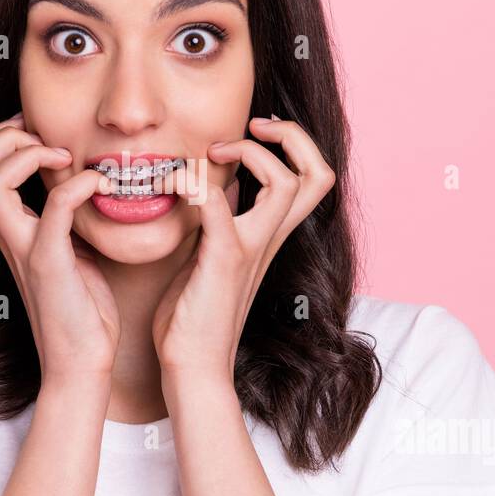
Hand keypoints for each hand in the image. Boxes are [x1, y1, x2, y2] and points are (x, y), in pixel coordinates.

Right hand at [0, 111, 119, 383]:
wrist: (82, 363)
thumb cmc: (81, 309)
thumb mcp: (67, 247)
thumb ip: (61, 215)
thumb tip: (78, 179)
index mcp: (8, 230)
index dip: (0, 140)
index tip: (40, 134)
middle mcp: (7, 237)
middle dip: (3, 139)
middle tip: (48, 141)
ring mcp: (24, 250)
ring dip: (27, 156)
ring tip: (64, 158)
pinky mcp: (50, 265)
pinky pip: (52, 212)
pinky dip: (74, 187)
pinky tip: (98, 184)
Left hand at [151, 115, 335, 382]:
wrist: (192, 367)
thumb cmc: (194, 315)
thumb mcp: (210, 254)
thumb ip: (217, 221)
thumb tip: (209, 186)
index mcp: (269, 236)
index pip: (312, 178)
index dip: (293, 144)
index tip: (252, 133)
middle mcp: (269, 240)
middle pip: (320, 175)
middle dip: (293, 136)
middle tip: (253, 128)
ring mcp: (250, 250)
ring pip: (287, 185)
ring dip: (251, 154)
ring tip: (213, 154)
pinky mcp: (222, 262)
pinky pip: (220, 210)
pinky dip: (198, 186)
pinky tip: (174, 185)